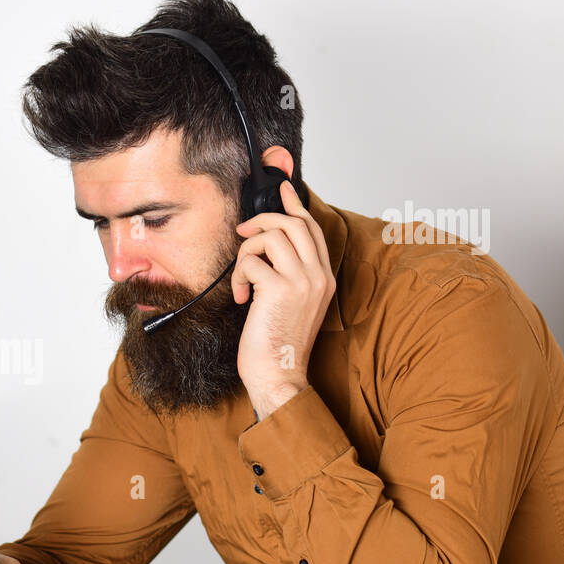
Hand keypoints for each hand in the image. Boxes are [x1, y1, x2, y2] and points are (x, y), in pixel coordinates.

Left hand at [231, 180, 335, 419]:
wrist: (279, 374)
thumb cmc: (277, 344)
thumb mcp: (290, 304)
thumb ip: (287, 275)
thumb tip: (267, 248)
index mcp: (324, 278)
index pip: (313, 229)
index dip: (295, 206)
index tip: (282, 189)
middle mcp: (318, 276)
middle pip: (294, 223)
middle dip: (263, 219)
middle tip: (243, 231)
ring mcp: (302, 281)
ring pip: (272, 235)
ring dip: (246, 252)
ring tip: (243, 280)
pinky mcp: (280, 289)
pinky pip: (251, 261)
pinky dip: (239, 276)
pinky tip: (241, 298)